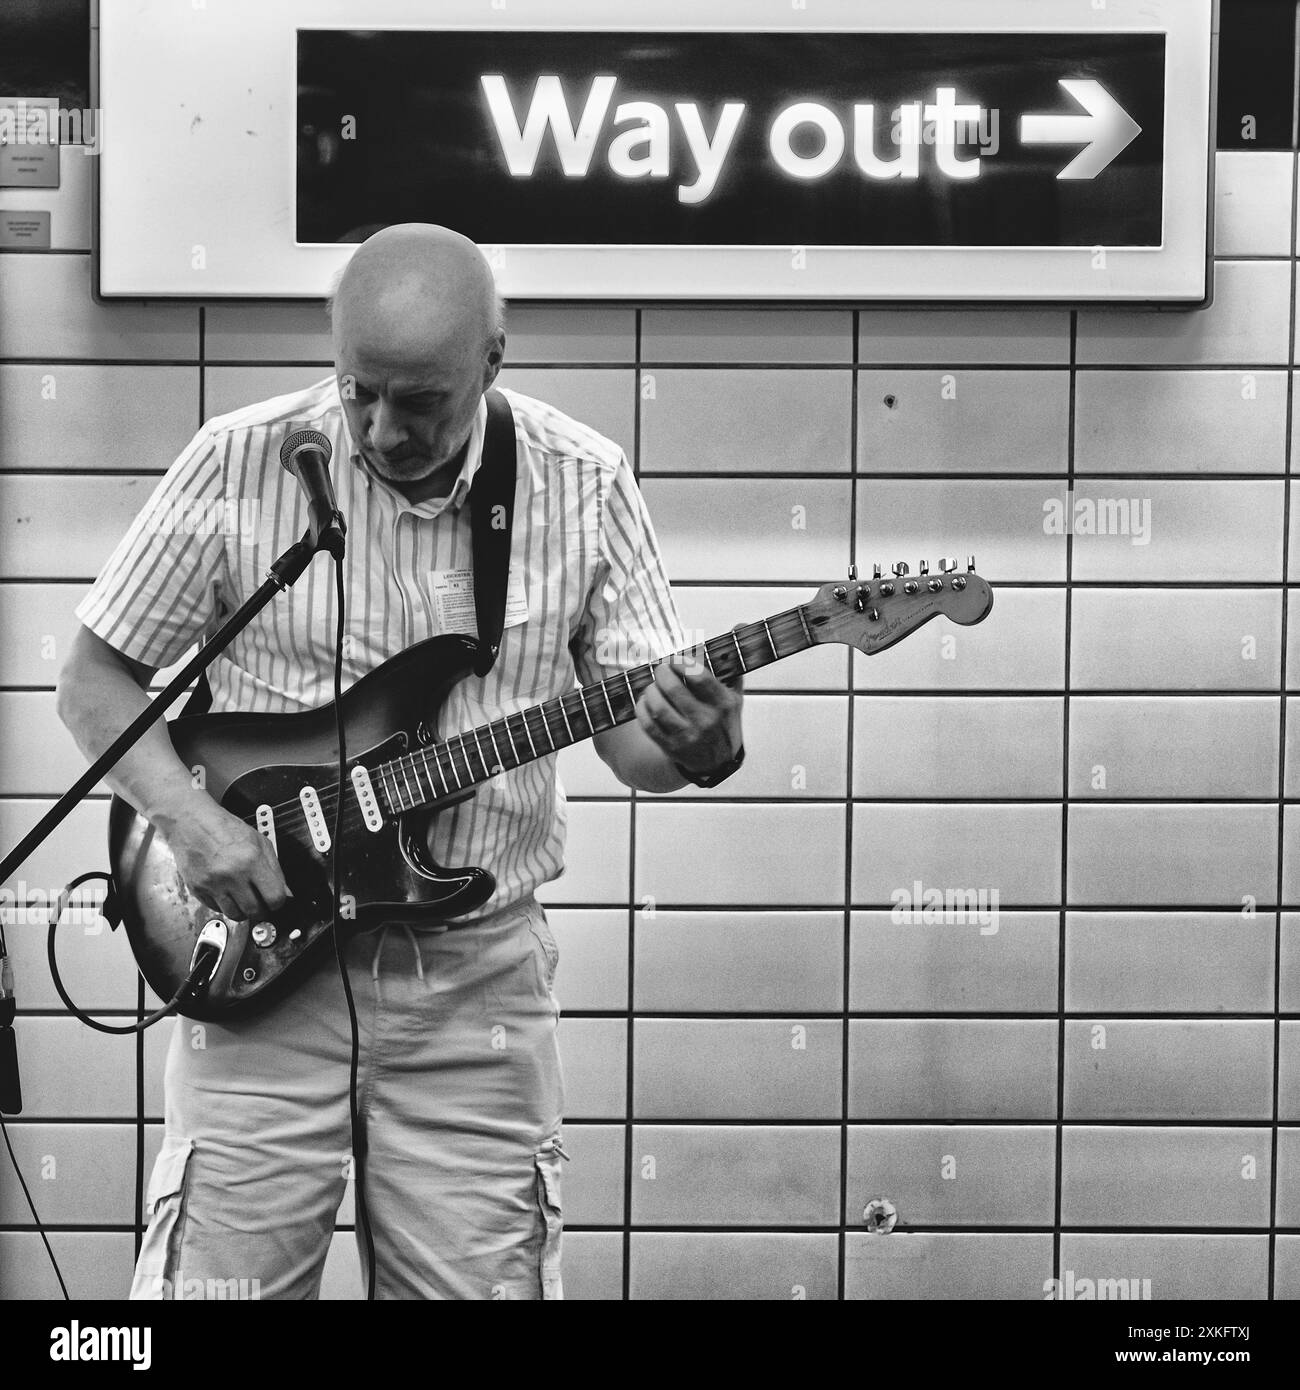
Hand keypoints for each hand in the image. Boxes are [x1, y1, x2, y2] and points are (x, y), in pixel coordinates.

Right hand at [152, 791, 290, 919]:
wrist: (192, 823)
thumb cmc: (226, 829)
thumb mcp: (260, 842)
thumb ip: (275, 869)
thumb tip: (285, 893)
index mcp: (251, 860)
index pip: (274, 897)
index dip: (278, 902)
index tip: (276, 901)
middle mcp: (232, 874)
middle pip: (255, 911)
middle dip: (262, 910)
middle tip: (261, 903)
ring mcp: (213, 884)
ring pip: (235, 915)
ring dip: (243, 911)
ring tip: (244, 899)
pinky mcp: (197, 889)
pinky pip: (216, 909)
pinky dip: (225, 905)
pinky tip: (227, 892)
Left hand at [635, 652, 742, 775]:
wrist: (718, 763)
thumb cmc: (723, 724)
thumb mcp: (735, 697)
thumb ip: (732, 665)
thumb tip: (740, 626)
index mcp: (722, 704)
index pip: (698, 676)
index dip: (681, 662)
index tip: (674, 659)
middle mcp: (705, 720)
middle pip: (673, 688)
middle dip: (661, 673)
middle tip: (660, 669)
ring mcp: (687, 736)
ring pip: (658, 706)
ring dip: (650, 691)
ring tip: (653, 686)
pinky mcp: (671, 747)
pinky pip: (648, 724)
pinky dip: (642, 709)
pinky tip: (646, 702)